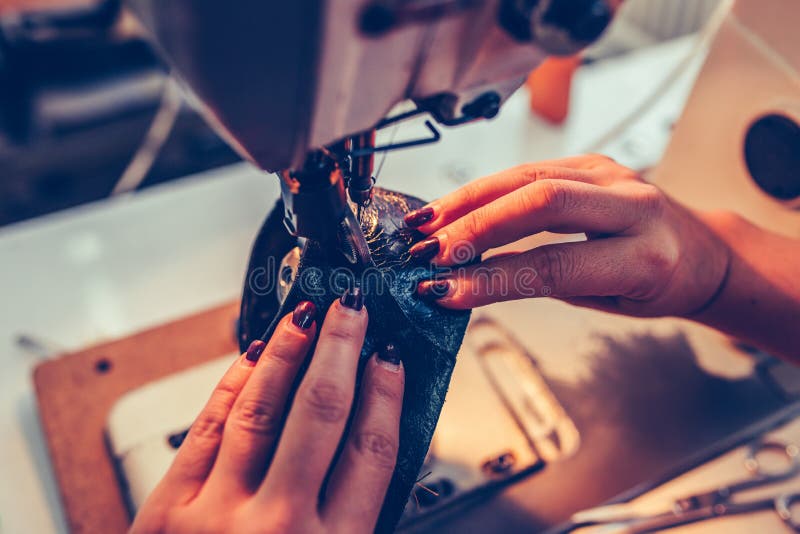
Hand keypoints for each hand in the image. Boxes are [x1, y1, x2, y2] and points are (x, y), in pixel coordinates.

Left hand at [131, 294, 404, 533]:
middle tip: (353, 307)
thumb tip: (374, 449)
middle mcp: (279, 527)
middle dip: (342, 348)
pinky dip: (233, 385)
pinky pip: (209, 428)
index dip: (386, 393)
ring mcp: (218, 514)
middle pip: (322, 412)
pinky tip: (251, 357)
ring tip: (307, 314)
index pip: (372, 450)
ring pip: (263, 407)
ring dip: (288, 352)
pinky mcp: (168, 509)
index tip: (391, 357)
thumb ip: (353, 520)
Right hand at [406, 154, 730, 317]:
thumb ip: (545, 283)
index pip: (552, 265)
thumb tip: (467, 281)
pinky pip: (528, 169)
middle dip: (476, 228)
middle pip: (541, 203)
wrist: (700, 249)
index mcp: (644, 256)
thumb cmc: (654, 287)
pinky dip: (483, 189)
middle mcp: (632, 205)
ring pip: (527, 177)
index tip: (443, 291)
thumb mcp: (608, 300)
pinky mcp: (592, 160)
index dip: (491, 278)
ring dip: (468, 202)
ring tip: (425, 228)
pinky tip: (451, 207)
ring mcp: (611, 174)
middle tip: (428, 254)